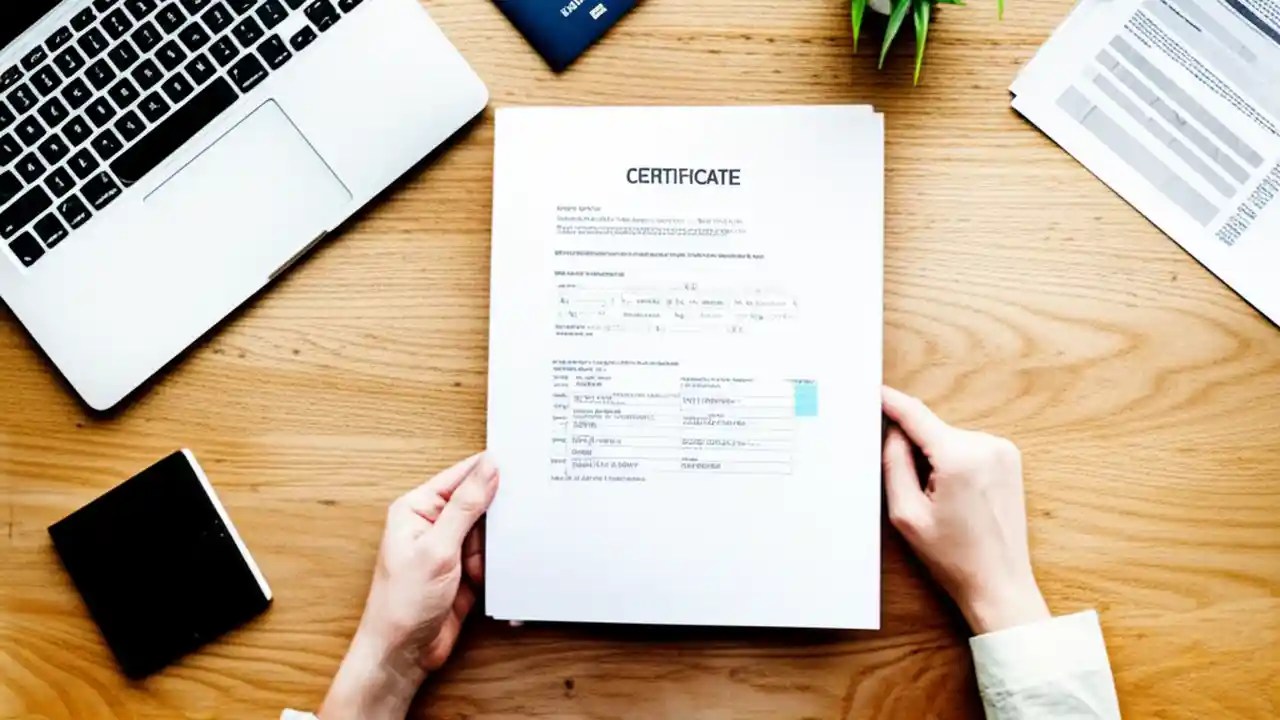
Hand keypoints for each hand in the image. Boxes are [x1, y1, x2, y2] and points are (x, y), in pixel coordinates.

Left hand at [320, 454, 499, 719]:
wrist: (403, 653)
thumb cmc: (403, 602)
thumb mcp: (438, 548)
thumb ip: (465, 506)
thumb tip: (487, 468)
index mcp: (416, 508)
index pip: (459, 476)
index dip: (488, 469)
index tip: (520, 464)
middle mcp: (432, 524)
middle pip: (478, 503)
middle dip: (495, 516)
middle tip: (509, 521)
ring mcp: (448, 548)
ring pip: (488, 532)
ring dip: (492, 547)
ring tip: (479, 567)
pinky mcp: (462, 570)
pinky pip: (490, 556)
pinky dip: (494, 565)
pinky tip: (486, 577)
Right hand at [880, 386, 1049, 634]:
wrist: (999, 583)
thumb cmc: (953, 557)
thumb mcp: (906, 514)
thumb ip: (894, 463)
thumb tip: (891, 430)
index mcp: (959, 458)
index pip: (915, 415)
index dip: (890, 401)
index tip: (872, 390)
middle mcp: (986, 445)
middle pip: (931, 430)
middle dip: (913, 449)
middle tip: (911, 490)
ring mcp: (1003, 450)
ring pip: (948, 439)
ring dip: (935, 458)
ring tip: (940, 501)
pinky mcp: (1009, 458)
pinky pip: (966, 448)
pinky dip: (953, 462)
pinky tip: (957, 496)